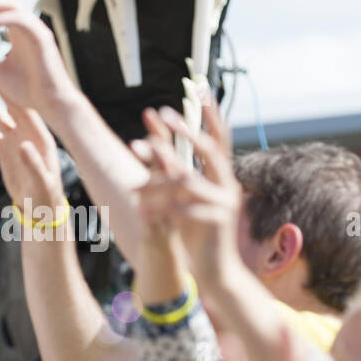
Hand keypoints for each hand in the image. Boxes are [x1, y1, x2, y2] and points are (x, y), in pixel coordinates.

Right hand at [0, 79, 63, 209]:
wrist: (40, 208)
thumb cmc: (47, 196)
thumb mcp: (42, 182)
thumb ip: (33, 164)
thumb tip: (23, 146)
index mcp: (40, 136)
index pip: (27, 109)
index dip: (16, 92)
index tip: (5, 75)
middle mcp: (27, 133)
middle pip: (10, 104)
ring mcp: (13, 139)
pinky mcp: (2, 149)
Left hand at [132, 99, 241, 294]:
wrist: (217, 272)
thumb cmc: (199, 235)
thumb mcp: (188, 201)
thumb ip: (179, 177)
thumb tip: (160, 150)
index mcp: (223, 177)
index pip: (219, 138)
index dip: (210, 114)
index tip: (200, 88)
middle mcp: (228, 185)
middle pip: (210, 150)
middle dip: (186, 130)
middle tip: (164, 112)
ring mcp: (225, 203)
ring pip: (187, 180)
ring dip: (157, 178)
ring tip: (132, 182)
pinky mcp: (216, 222)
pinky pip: (184, 207)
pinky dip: (161, 207)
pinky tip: (143, 210)